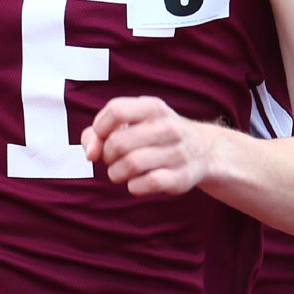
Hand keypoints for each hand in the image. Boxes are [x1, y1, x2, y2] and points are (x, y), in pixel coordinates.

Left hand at [81, 96, 212, 196]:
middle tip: (112, 159)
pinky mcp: (181, 177)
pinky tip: (136, 183)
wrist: (203, 150)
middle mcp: (168, 127)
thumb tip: (90, 152)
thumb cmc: (154, 135)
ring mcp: (177, 152)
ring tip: (119, 172)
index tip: (102, 138)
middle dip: (106, 155)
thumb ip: (100, 132)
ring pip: (129, 165)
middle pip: (117, 142)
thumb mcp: (133, 122)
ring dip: (115, 173)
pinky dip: (133, 186)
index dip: (99, 127)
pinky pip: (146, 184)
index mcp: (154, 107)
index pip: (115, 110)